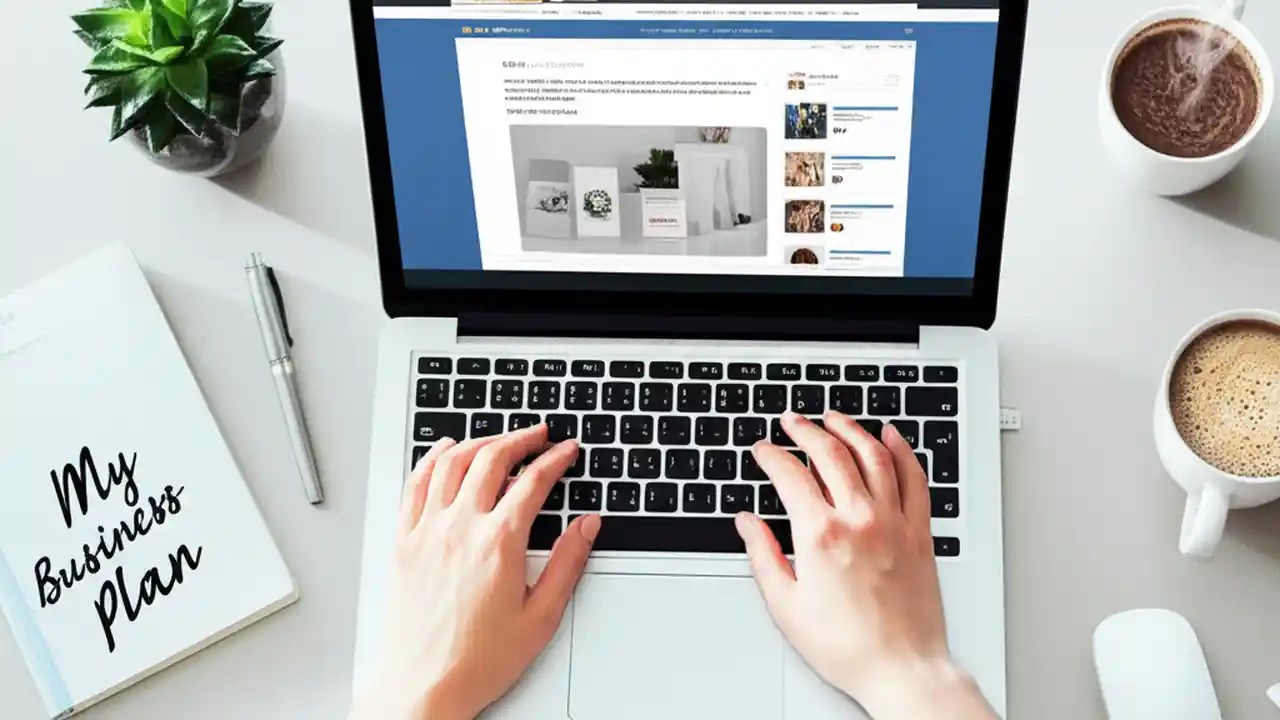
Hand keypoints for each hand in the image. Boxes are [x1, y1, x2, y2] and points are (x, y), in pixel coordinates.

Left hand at [349, 426, 599, 719]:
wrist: (425, 685)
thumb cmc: (478, 660)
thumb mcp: (541, 616)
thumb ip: (567, 564)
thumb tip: (586, 527)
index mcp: (498, 544)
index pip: (533, 482)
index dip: (556, 459)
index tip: (567, 451)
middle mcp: (460, 529)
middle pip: (492, 458)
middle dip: (521, 438)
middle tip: (538, 435)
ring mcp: (427, 532)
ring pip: (451, 463)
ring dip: (479, 441)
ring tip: (499, 438)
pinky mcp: (405, 542)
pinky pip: (415, 484)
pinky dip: (432, 459)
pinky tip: (444, 451)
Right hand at [735, 411, 994, 719]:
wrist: (901, 669)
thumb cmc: (847, 646)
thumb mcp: (786, 605)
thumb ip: (763, 556)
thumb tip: (747, 524)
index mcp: (821, 536)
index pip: (790, 475)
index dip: (771, 455)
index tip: (763, 450)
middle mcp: (859, 519)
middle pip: (831, 453)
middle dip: (806, 430)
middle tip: (792, 421)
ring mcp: (894, 522)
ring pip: (873, 455)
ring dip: (850, 429)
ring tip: (833, 418)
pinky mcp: (920, 532)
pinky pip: (915, 478)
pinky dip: (902, 451)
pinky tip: (891, 437)